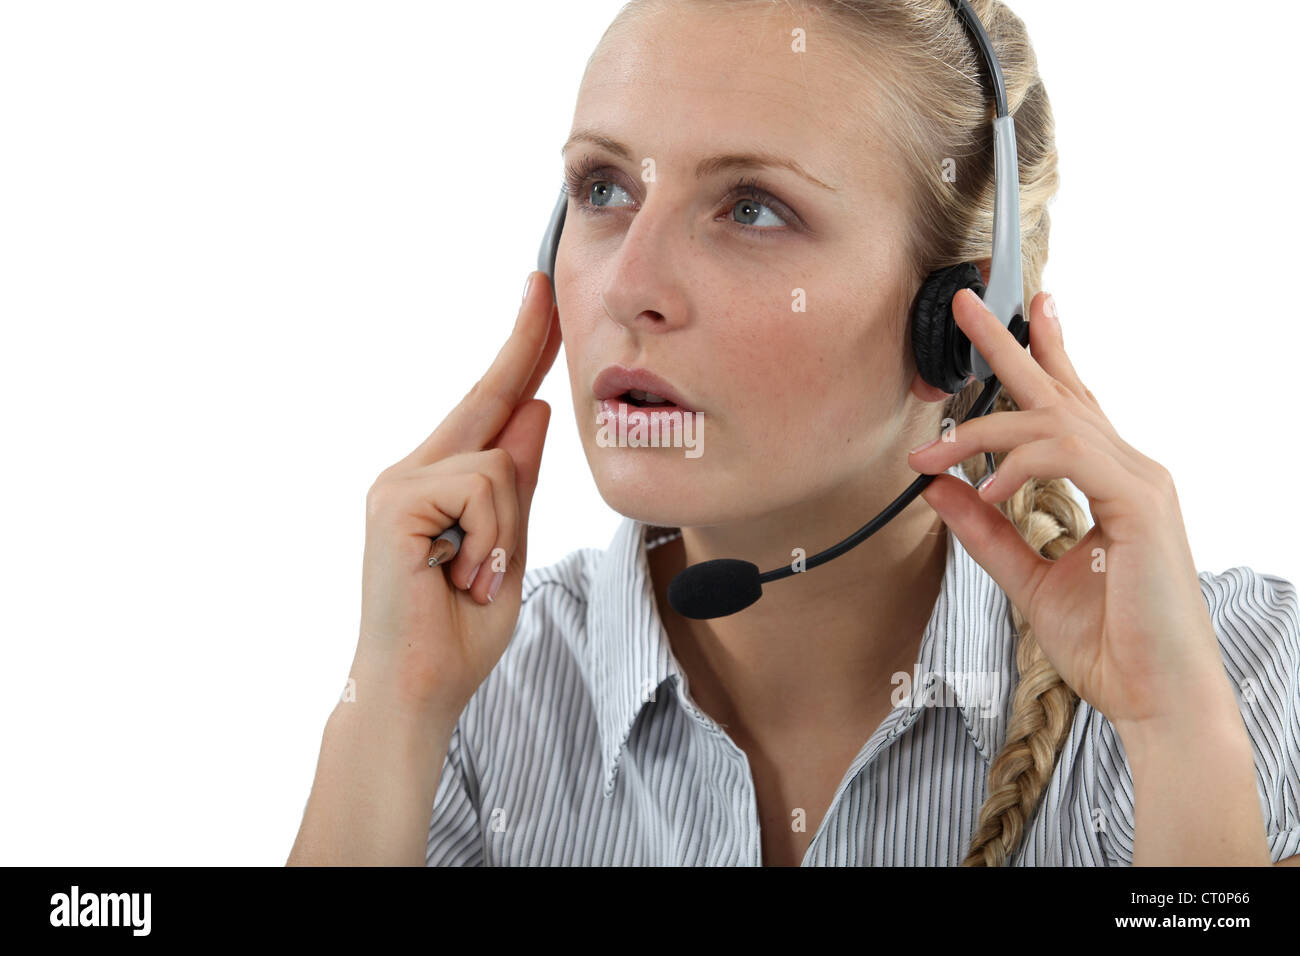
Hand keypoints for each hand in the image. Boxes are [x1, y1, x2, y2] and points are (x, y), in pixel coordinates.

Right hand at [356, 271, 561, 719]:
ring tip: (477, 577)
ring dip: (508, 531)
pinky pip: (482, 487)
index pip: (490, 406)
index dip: (519, 354)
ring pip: (498, 461)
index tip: (539, 301)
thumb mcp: (507, 548)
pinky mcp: (398, 499)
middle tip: (543, 283)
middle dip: (524, 344)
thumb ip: (516, 485)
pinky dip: (491, 540)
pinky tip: (463, 576)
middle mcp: (413, 471)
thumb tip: (533, 410)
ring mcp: (399, 482)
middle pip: (487, 397)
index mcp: (439, 483)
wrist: (419, 691)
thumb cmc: (458, 631)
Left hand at [907, 288, 1222, 729]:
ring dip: (983, 430)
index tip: (1022, 313)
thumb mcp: (1027, 579)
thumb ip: (986, 531)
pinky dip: (1020, 466)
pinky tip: (989, 489)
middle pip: (1062, 390)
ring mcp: (1141, 482)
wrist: (1158, 698)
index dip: (1046, 355)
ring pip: (1052, 422)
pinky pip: (1069, 457)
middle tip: (967, 301)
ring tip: (932, 453)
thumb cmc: (1109, 644)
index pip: (1072, 406)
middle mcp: (1130, 469)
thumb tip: (939, 490)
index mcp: (1109, 482)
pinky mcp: (1141, 503)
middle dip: (1011, 343)